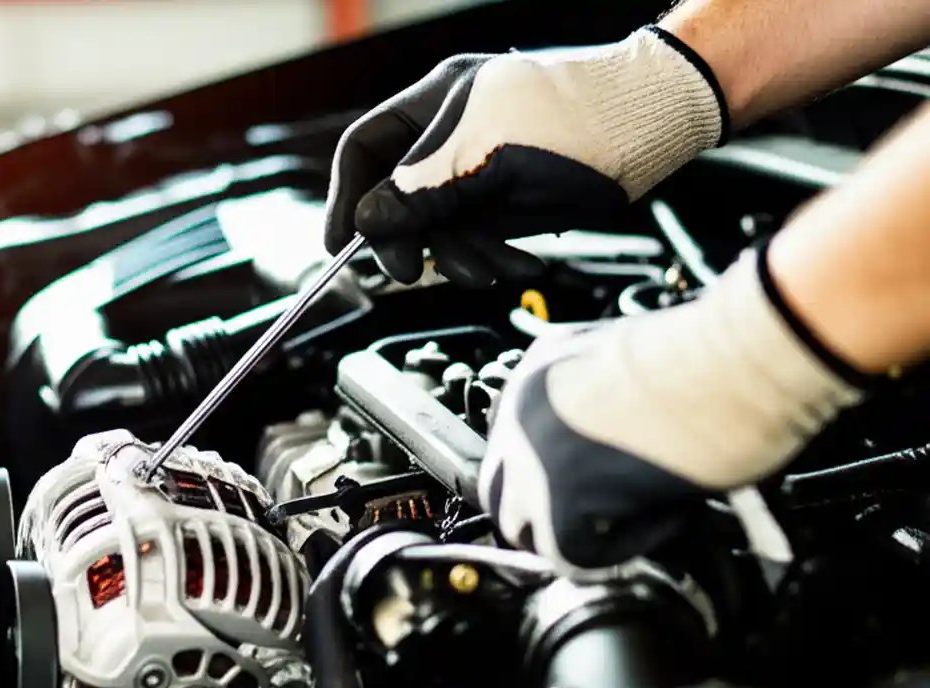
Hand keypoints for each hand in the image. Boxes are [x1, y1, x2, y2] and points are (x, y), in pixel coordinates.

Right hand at [324, 26, 727, 286]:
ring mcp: (481, 171)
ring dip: (460, 257)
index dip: (346, 197)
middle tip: (413, 273)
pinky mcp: (509, 202)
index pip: (366, 149)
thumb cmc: (579, 118)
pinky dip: (494, 258)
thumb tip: (367, 221)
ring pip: (441, 229)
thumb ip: (421, 191)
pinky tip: (519, 264)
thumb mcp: (487, 156)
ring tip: (491, 271)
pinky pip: (480, 240)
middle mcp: (452, 137)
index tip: (340, 245)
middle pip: (400, 199)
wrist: (657, 126)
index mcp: (437, 103)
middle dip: (412, 239)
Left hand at [476, 248, 865, 573]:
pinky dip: (623, 547)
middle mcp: (522, 410)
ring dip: (579, 532)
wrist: (739, 358)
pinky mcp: (557, 501)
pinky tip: (669, 512)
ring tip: (645, 510)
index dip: (552, 472)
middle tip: (607, 515)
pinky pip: (571, 556)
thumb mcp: (633, 364)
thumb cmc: (715, 353)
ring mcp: (531, 457)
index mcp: (538, 371)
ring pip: (524, 527)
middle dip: (548, 510)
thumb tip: (612, 451)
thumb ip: (603, 405)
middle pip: (502, 487)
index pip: (514, 442)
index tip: (594, 485)